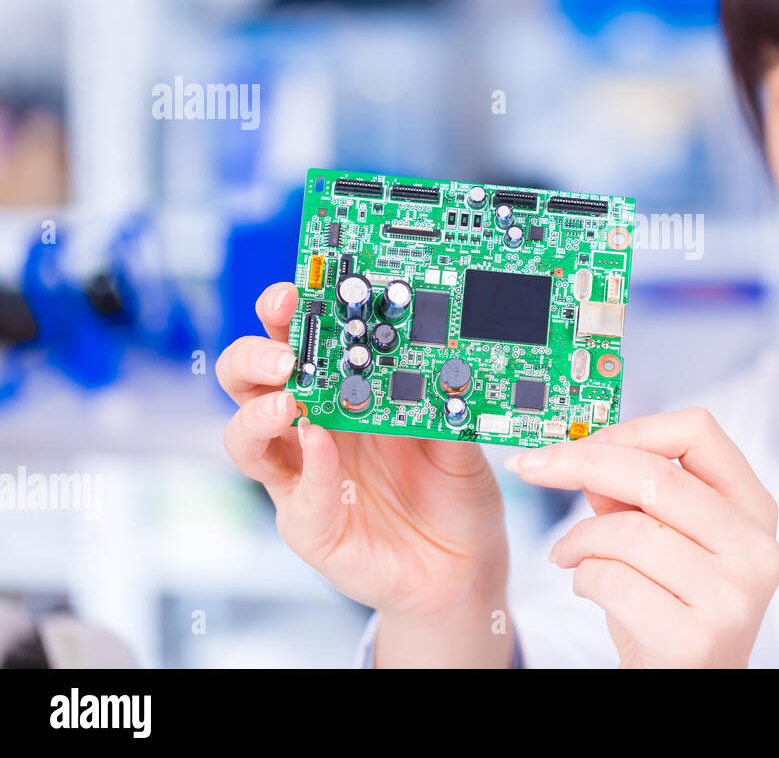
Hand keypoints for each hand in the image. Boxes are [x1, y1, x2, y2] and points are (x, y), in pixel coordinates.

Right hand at [215, 282, 512, 663]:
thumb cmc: (454, 490)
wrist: (464, 563)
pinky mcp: (308, 523)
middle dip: (257, 352)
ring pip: (243, 436)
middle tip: (288, 347)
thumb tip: (441, 351)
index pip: (300, 339)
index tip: (301, 286)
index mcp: (343, 389)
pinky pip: (296, 494)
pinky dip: (308, 468)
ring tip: (292, 398)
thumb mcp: (460, 433)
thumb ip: (443, 397)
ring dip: (261, 410)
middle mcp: (312, 426)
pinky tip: (325, 449)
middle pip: (248, 378)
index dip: (290, 311)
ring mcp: (303, 474)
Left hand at [504, 407, 778, 667]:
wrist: (686, 685)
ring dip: (578, 540)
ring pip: (628, 531)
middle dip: (581, 464)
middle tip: (534, 466)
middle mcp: (756, 549)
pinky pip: (613, 581)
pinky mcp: (697, 640)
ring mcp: (733, 597)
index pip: (699, 432)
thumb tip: (576, 445)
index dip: (631, 428)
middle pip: (657, 474)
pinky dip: (583, 579)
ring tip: (569, 556)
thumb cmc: (667, 608)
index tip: (580, 439)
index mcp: (753, 509)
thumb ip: (629, 491)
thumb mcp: (658, 539)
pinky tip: (588, 588)